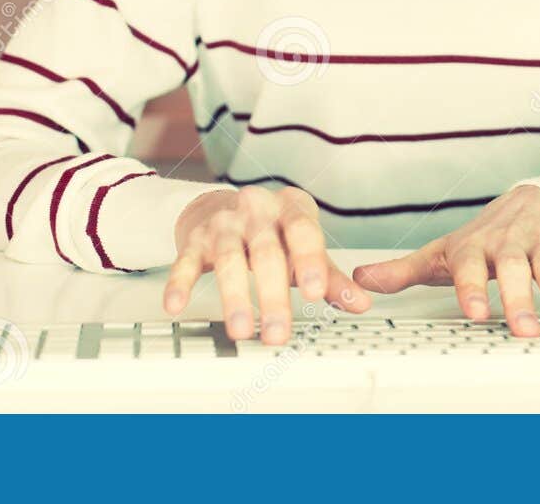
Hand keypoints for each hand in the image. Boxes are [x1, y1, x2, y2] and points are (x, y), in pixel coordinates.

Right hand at [163, 186, 370, 344]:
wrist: (219, 205)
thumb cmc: (271, 231)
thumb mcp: (303, 246)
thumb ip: (329, 277)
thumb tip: (362, 304)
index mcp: (290, 209)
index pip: (303, 232)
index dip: (309, 262)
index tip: (315, 293)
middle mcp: (256, 210)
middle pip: (266, 253)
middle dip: (273, 296)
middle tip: (278, 333)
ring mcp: (224, 223)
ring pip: (228, 260)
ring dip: (234, 297)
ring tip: (241, 330)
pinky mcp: (194, 239)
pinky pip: (186, 261)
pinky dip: (180, 282)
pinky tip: (177, 304)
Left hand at [351, 184, 539, 336]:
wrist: (528, 202)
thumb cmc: (481, 240)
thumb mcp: (443, 254)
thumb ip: (403, 272)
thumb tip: (357, 282)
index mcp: (475, 249)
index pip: (470, 267)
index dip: (472, 288)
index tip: (475, 310)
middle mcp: (507, 245)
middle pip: (511, 269)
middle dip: (517, 296)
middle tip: (522, 325)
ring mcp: (539, 245)